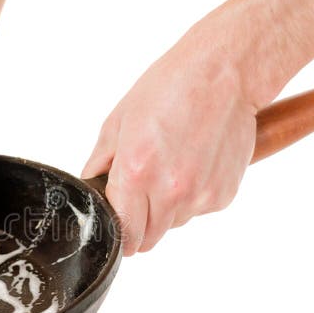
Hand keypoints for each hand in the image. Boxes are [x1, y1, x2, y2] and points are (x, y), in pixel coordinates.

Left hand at [82, 31, 257, 254]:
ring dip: (167, 209)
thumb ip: (100, 163)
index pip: (123, 233)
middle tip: (141, 194)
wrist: (224, 74)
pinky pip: (198, 210)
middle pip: (148, 238)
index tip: (117, 223)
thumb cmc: (170, 88)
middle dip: (140, 223)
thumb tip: (89, 188)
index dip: (117, 231)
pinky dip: (193, 197)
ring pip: (173, 224)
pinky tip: (193, 163)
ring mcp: (200, 196)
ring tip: (171, 167)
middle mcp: (169, 191)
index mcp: (136, 174)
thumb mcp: (118, 122)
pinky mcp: (224, 194)